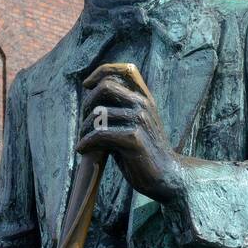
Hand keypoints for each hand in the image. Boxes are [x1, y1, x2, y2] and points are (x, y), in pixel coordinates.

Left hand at [77, 63, 182, 201]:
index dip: (101, 72)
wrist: (166, 177)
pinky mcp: (133, 138)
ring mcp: (140, 120)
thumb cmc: (144, 154)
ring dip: (84, 129)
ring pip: (99, 113)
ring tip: (83, 142)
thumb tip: (89, 103)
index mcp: (144, 98)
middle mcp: (143, 104)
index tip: (87, 85)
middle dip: (87, 104)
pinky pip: (100, 134)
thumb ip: (118, 112)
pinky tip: (82, 150)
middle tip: (84, 124)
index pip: (124, 70)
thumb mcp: (133, 126)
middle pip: (105, 87)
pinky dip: (86, 143)